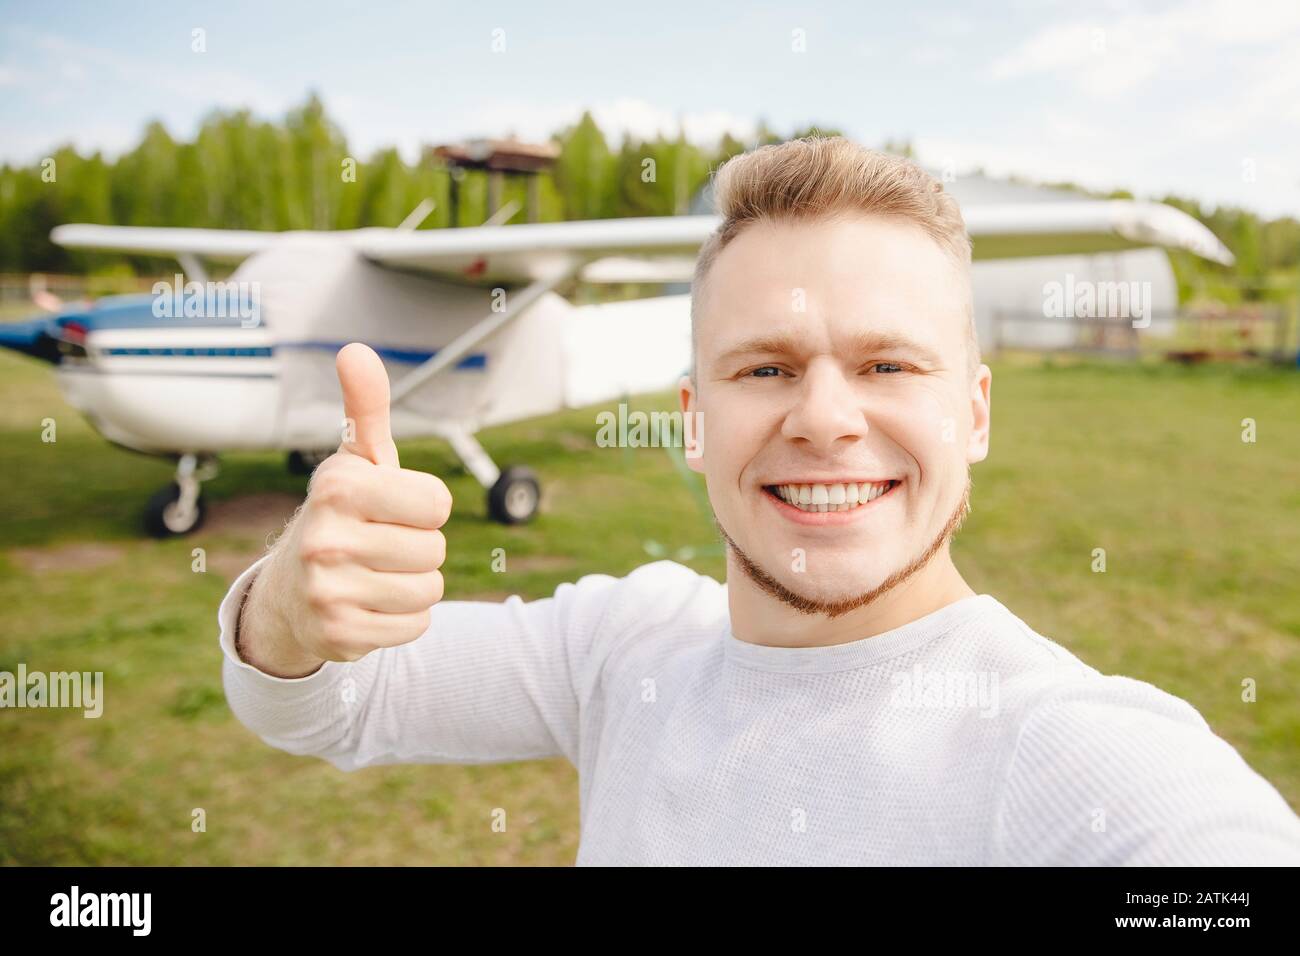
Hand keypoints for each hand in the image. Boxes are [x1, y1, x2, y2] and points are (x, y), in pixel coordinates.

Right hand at [246, 343, 451, 670]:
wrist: (291, 592)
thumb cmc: (343, 515)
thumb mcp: (355, 461)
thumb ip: (366, 407)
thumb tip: (356, 350)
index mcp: (338, 487)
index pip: (438, 503)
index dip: (424, 507)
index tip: (391, 508)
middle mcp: (325, 539)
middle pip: (435, 549)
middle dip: (418, 548)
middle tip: (379, 545)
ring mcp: (328, 591)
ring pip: (429, 590)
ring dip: (414, 584)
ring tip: (375, 574)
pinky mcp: (339, 636)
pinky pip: (416, 626)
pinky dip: (404, 619)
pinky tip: (370, 604)